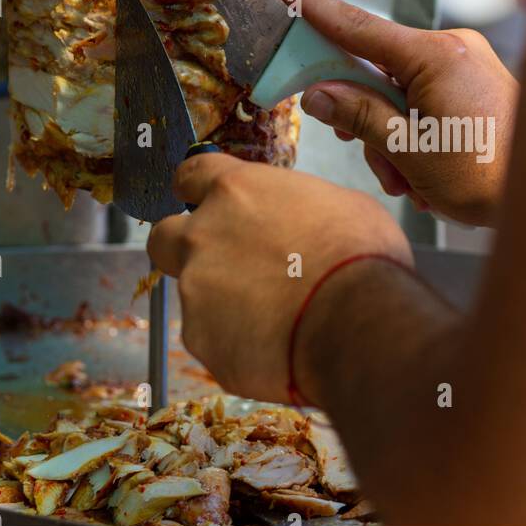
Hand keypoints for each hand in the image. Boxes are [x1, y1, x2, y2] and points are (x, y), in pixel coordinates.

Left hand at [147, 153, 411, 405]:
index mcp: (234, 192)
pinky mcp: (203, 343)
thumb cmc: (361, 255)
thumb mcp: (337, 204)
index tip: (200, 200)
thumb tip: (298, 223)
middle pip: (164, 237)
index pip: (190, 176)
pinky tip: (276, 348)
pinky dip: (236, 345)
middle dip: (183, 249)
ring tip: (274, 320)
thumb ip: (294, 208)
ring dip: (223, 305)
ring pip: (195, 297)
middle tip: (223, 266)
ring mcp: (197, 292)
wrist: (359, 325)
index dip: (195, 189)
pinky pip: (213, 341)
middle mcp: (202, 237)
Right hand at [267, 0, 517, 226]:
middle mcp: (451, 48)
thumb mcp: (410, 151)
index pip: (354, 24)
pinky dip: (414, 135)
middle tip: (355, 146)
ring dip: (390, 138)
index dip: (309, 4)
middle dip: (361, 113)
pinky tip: (425, 177)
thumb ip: (359, 116)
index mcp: (433, 55)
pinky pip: (424, 99)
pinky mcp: (475, 83)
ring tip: (408, 181)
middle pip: (374, 67)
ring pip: (397, 91)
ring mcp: (466, 64)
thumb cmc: (488, 176)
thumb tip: (317, 95)